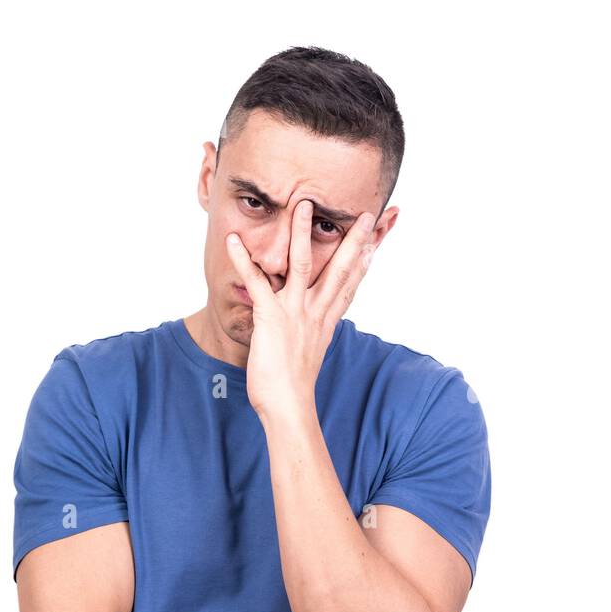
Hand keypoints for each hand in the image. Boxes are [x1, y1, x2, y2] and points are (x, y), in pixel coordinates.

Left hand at [225, 199, 376, 418]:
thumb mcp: (309, 353)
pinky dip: (244, 261)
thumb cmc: (295, 387)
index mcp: (326, 320)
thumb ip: (312, 333)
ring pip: (302, 264)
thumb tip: (316, 328)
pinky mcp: (271, 318)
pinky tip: (234, 241)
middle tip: (368, 214)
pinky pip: (257, 283)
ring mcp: (295, 313)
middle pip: (339, 268)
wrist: (290, 407)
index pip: (350, 284)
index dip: (365, 261)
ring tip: (304, 204)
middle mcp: (316, 312)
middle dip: (354, 239)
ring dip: (302, 233)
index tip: (375, 241)